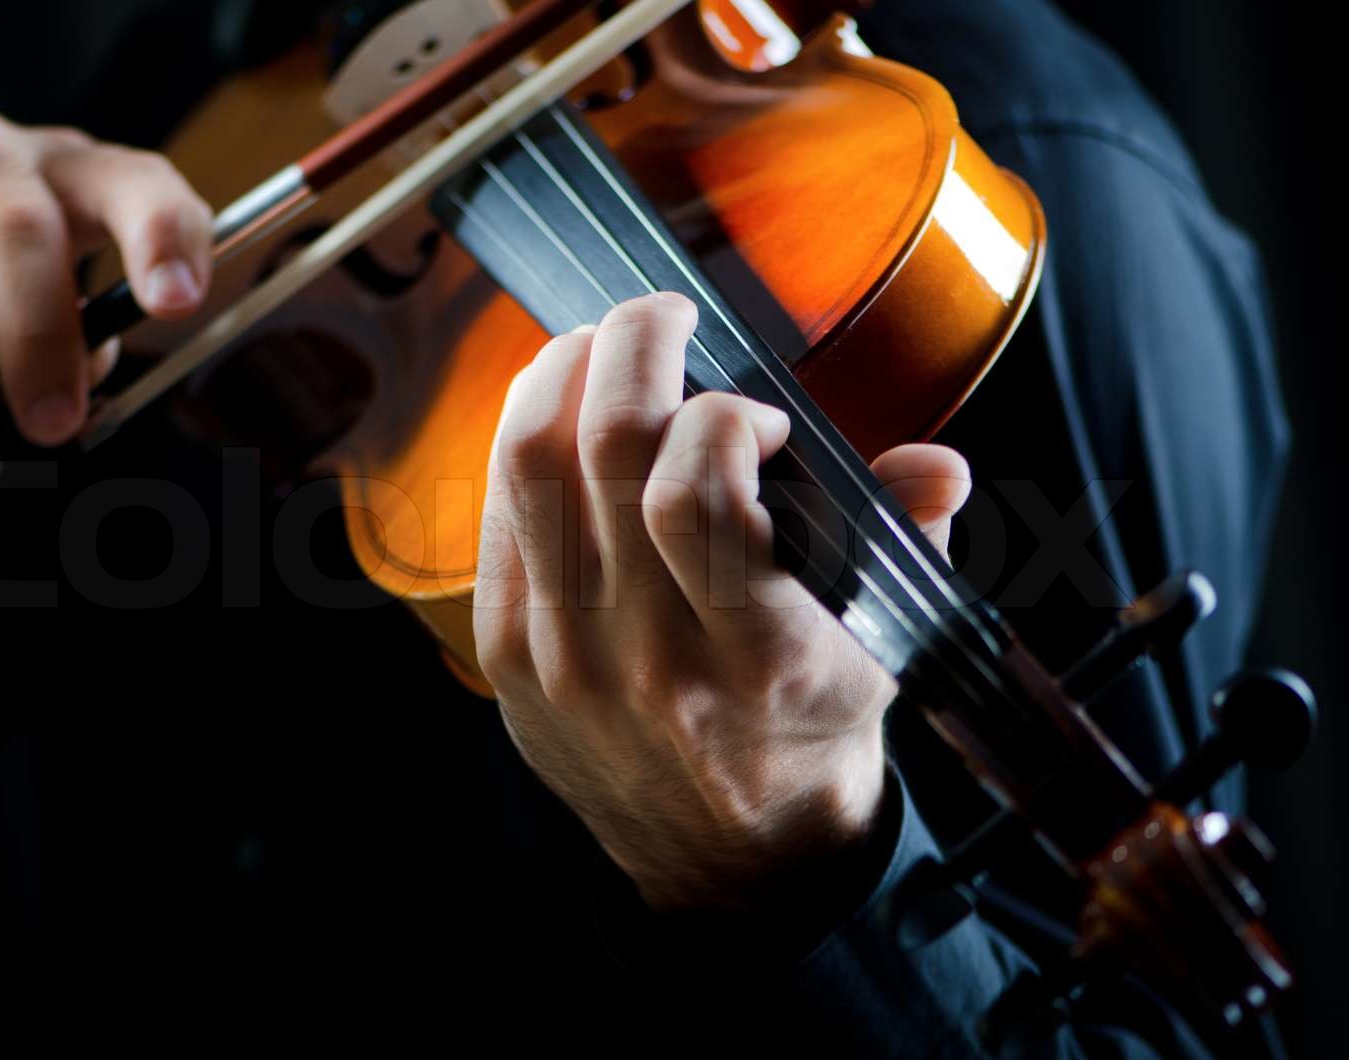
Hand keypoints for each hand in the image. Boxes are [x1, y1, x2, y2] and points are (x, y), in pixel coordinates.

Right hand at [0, 105, 213, 534]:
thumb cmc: (5, 288)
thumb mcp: (62, 308)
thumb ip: (84, 345)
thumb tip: (72, 401)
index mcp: (75, 175)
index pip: (137, 188)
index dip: (161, 239)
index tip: (178, 301)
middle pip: (21, 236)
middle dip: (39, 340)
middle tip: (55, 427)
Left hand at [473, 293, 970, 910]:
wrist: (727, 859)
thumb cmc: (804, 733)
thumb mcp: (881, 652)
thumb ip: (906, 546)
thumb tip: (937, 465)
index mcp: (753, 657)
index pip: (693, 491)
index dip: (720, 416)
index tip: (756, 416)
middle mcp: (646, 658)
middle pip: (603, 453)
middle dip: (632, 345)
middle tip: (660, 316)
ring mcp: (562, 660)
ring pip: (530, 469)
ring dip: (560, 375)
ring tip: (597, 345)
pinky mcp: (505, 659)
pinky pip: (497, 516)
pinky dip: (525, 442)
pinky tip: (560, 414)